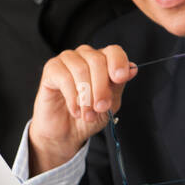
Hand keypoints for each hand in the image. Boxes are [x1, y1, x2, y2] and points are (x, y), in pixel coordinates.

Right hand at [28, 45, 136, 174]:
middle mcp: (86, 55)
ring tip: (87, 114)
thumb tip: (132, 69)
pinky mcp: (52, 69)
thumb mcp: (110, 104)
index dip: (118, 63)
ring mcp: (68, 60)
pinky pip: (64, 77)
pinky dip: (72, 97)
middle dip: (101, 88)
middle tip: (101, 108)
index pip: (113, 51)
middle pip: (97, 60)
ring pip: (81, 69)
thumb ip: (118, 86)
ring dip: (86, 96)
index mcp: (104, 60)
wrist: (67, 133)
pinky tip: (75, 110)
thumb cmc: (89, 115)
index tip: (120, 78)